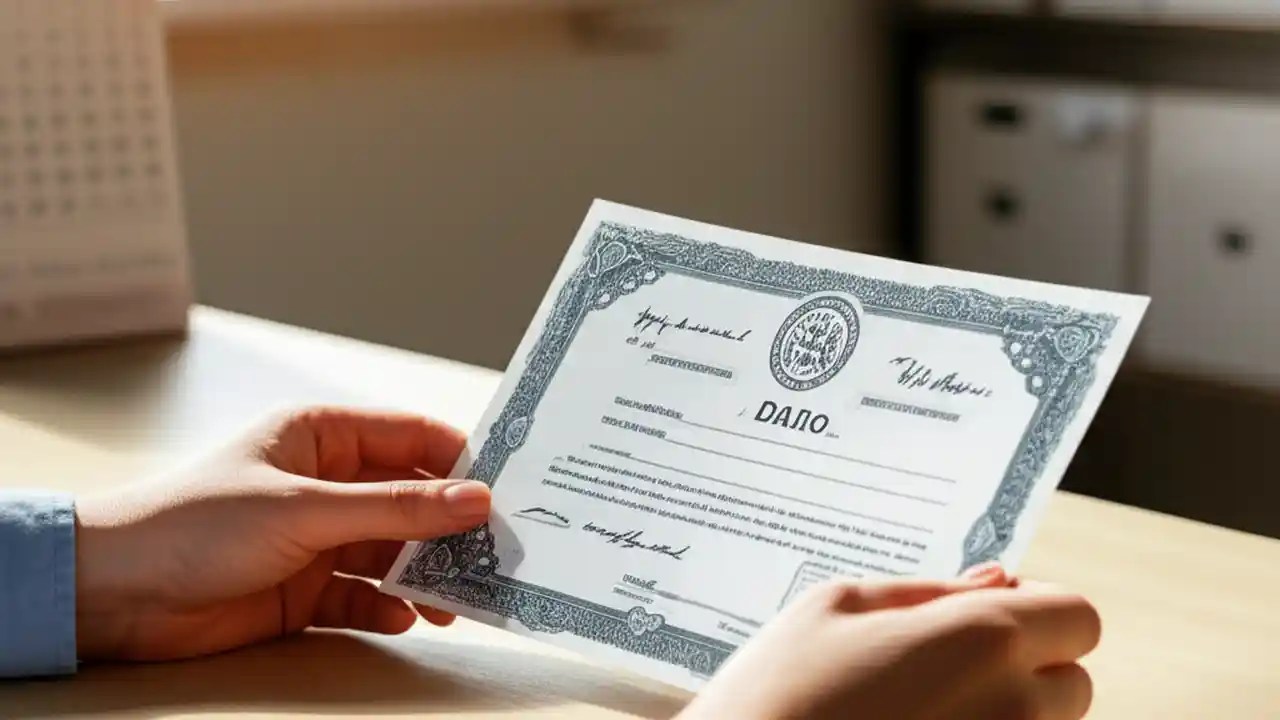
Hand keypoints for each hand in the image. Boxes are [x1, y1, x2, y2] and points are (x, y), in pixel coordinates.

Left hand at [74, 408, 491, 661]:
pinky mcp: (307, 589)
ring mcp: (318, 537)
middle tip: (496, 552)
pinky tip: (405, 618)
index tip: (509, 487)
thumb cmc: (195, 523)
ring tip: (460, 597)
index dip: (461, 460)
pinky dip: (389, 608)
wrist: (116, 594)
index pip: (411, 437)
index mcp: (322, 436)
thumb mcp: (305, 509)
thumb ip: (394, 507)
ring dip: (426, 573)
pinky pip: (366, 595)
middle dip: (451, 527)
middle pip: (411, 499)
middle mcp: (326, 483)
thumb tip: (475, 500)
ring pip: (394, 551)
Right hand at [680, 568, 1099, 719]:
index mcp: (982, 640)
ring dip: (1009, 713)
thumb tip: (996, 580)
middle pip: (1073, 682)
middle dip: (1029, 669)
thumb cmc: (773, 692)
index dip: (1038, 612)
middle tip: (948, 666)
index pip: (1079, 618)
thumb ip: (926, 592)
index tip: (989, 617)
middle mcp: (1013, 709)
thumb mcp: (834, 607)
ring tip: (924, 707)